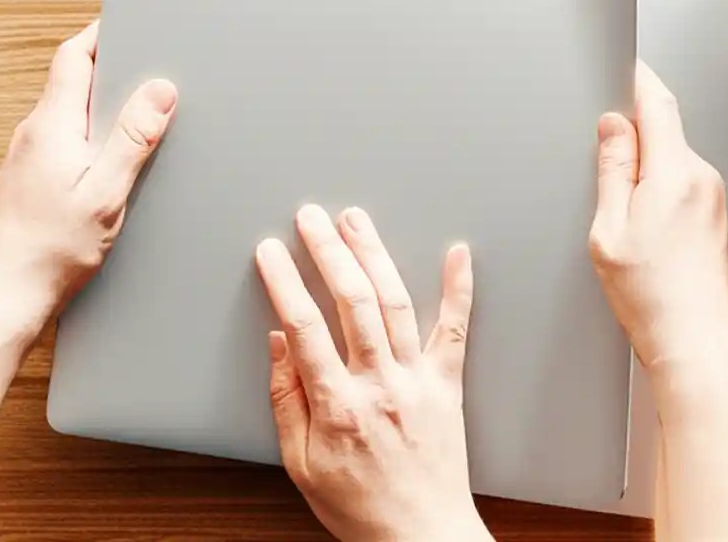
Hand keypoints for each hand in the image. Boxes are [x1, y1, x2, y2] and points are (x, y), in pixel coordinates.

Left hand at [0, 20, 177, 338]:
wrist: (1, 298)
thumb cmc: (48, 252)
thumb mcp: (105, 192)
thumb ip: (132, 138)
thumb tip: (160, 89)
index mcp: (51, 125)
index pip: (74, 56)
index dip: (102, 32)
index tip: (133, 20)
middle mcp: (34, 134)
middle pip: (74, 80)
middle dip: (113, 67)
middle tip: (152, 64)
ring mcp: (29, 158)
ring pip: (71, 113)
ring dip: (105, 106)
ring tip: (143, 114)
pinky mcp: (31, 183)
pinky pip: (67, 142)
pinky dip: (94, 138)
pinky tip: (116, 163)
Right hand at [255, 205, 492, 541]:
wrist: (424, 536)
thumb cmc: (360, 507)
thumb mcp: (301, 466)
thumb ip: (287, 401)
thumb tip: (279, 344)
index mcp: (340, 407)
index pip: (305, 328)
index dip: (284, 282)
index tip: (269, 251)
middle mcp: (382, 385)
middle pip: (352, 302)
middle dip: (328, 251)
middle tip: (310, 217)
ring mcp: (420, 381)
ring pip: (396, 303)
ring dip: (374, 255)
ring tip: (355, 219)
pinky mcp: (448, 385)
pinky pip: (456, 329)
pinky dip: (459, 288)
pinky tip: (458, 253)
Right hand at [588, 62, 727, 370]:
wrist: (696, 343)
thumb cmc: (653, 296)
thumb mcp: (609, 229)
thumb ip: (612, 170)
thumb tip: (614, 129)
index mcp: (676, 173)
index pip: (658, 104)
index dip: (639, 80)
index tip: (626, 67)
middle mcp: (704, 180)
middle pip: (664, 134)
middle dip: (633, 140)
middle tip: (603, 171)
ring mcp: (715, 201)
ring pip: (672, 165)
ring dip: (645, 175)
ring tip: (623, 223)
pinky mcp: (715, 222)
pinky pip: (682, 190)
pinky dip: (659, 197)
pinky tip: (643, 237)